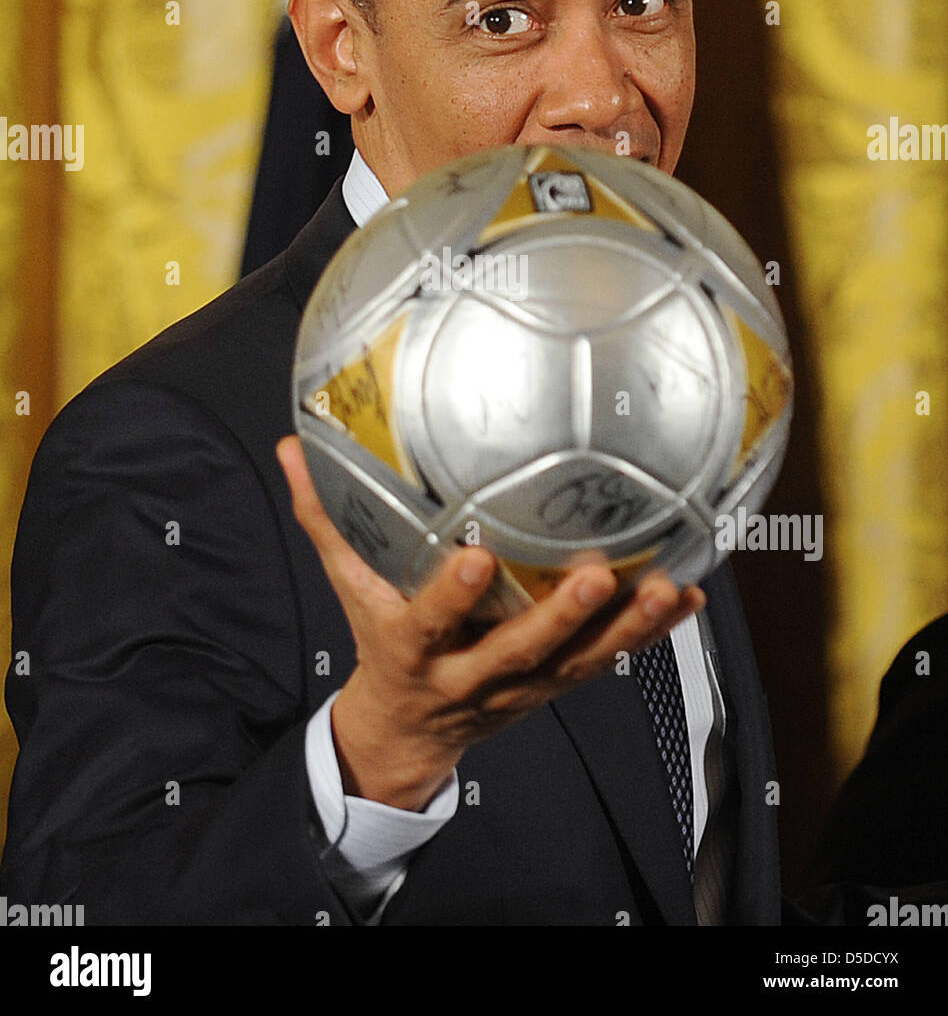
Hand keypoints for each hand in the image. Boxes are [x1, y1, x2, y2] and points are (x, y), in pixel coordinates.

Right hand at [277, 436, 704, 811]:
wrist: (409, 730)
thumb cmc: (383, 644)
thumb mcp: (349, 587)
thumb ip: (326, 518)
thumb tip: (292, 448)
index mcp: (415, 649)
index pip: (430, 624)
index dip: (451, 600)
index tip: (472, 561)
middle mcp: (472, 674)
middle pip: (520, 652)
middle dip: (559, 619)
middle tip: (593, 578)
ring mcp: (522, 686)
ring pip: (579, 663)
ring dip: (625, 628)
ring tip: (665, 587)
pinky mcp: (557, 686)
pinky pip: (609, 663)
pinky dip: (650, 634)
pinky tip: (687, 597)